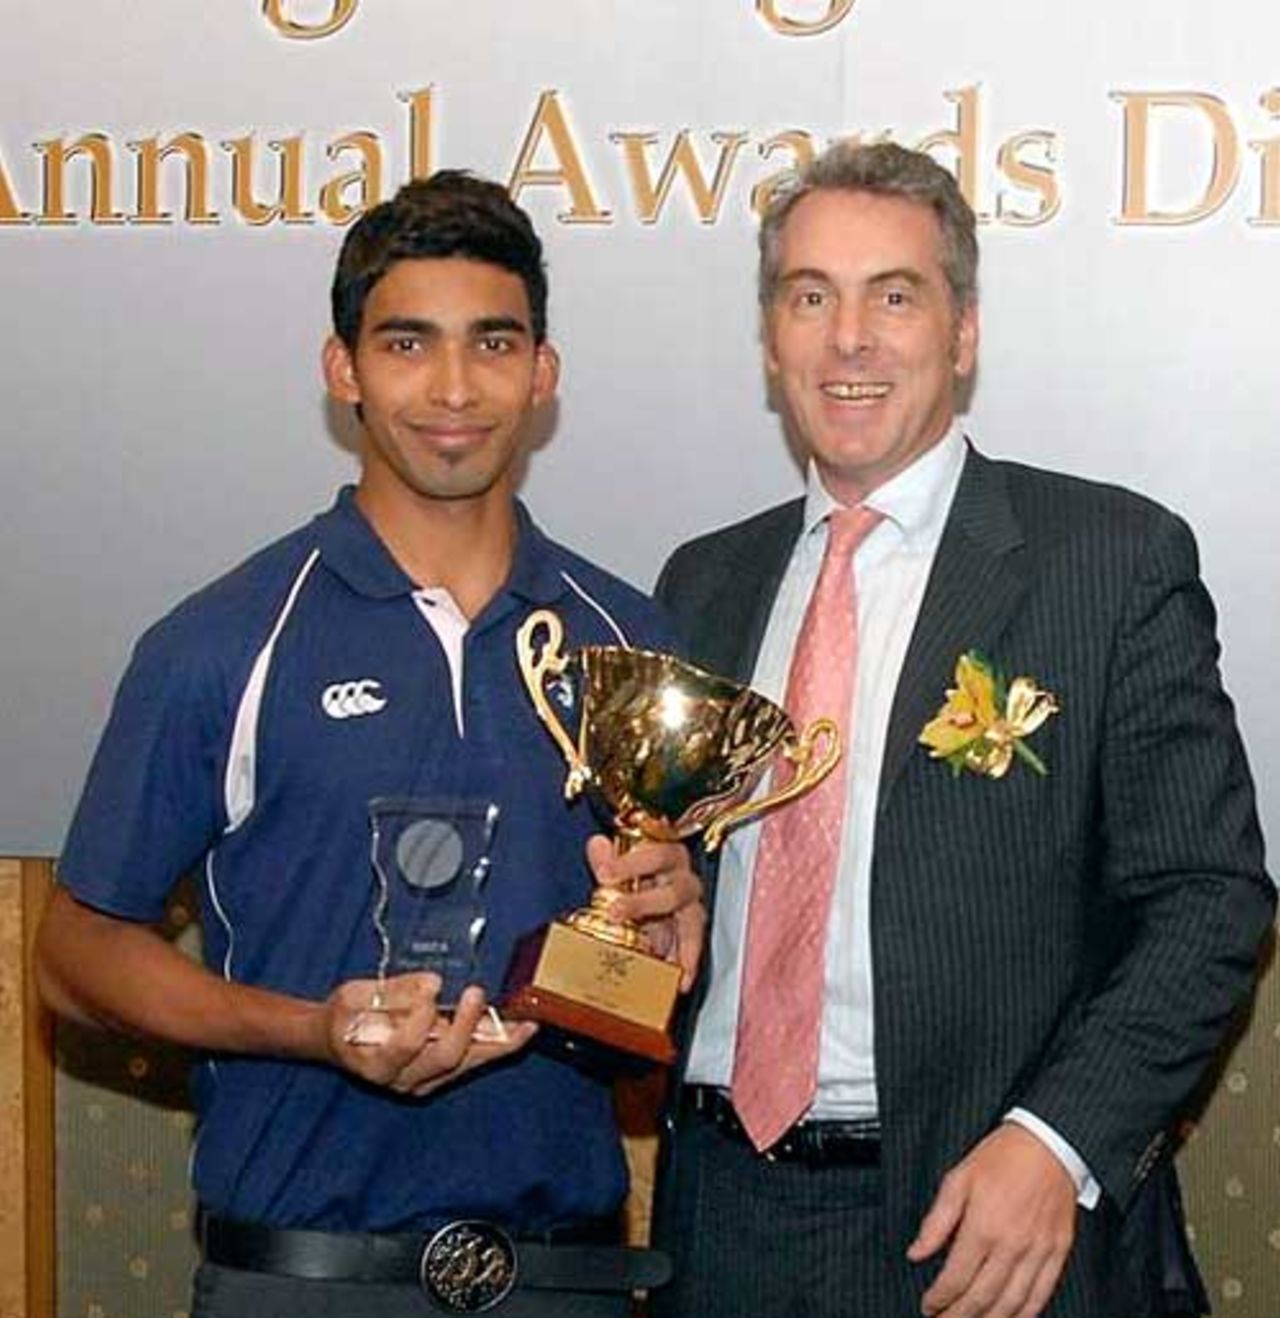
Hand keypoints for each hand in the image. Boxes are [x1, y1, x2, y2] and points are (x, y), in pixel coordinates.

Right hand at [325, 974, 536, 1096]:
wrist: (336, 1039)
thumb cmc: (345, 1015)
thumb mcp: (356, 995)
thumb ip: (394, 992)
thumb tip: (433, 984)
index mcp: (375, 1063)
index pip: (407, 1044)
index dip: (421, 1015)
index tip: (431, 987)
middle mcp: (402, 1080)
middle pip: (445, 1058)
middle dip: (466, 1025)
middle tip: (477, 993)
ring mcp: (423, 1082)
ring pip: (467, 1064)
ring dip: (498, 1043)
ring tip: (526, 1024)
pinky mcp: (439, 1076)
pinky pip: (472, 1062)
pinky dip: (496, 1046)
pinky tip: (519, 1030)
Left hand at [586, 835, 705, 988]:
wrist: (645, 894)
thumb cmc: (634, 874)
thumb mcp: (615, 864)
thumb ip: (605, 856)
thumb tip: (599, 844)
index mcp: (668, 855)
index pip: (655, 854)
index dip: (630, 863)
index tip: (604, 873)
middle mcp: (685, 880)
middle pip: (674, 891)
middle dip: (643, 903)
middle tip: (615, 911)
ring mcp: (691, 908)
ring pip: (691, 921)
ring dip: (673, 941)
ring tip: (658, 957)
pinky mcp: (691, 933)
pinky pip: (695, 949)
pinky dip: (689, 965)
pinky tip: (682, 981)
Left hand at [907, 1124, 1077, 1317]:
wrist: (1047, 1144)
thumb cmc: (1002, 1158)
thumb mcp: (958, 1180)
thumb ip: (936, 1221)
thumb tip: (916, 1253)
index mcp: (983, 1227)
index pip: (955, 1278)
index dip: (939, 1298)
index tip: (929, 1305)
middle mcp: (1011, 1245)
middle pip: (981, 1298)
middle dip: (958, 1317)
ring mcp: (1037, 1252)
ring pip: (1011, 1304)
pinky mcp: (1057, 1253)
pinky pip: (1041, 1296)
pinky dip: (1024, 1315)